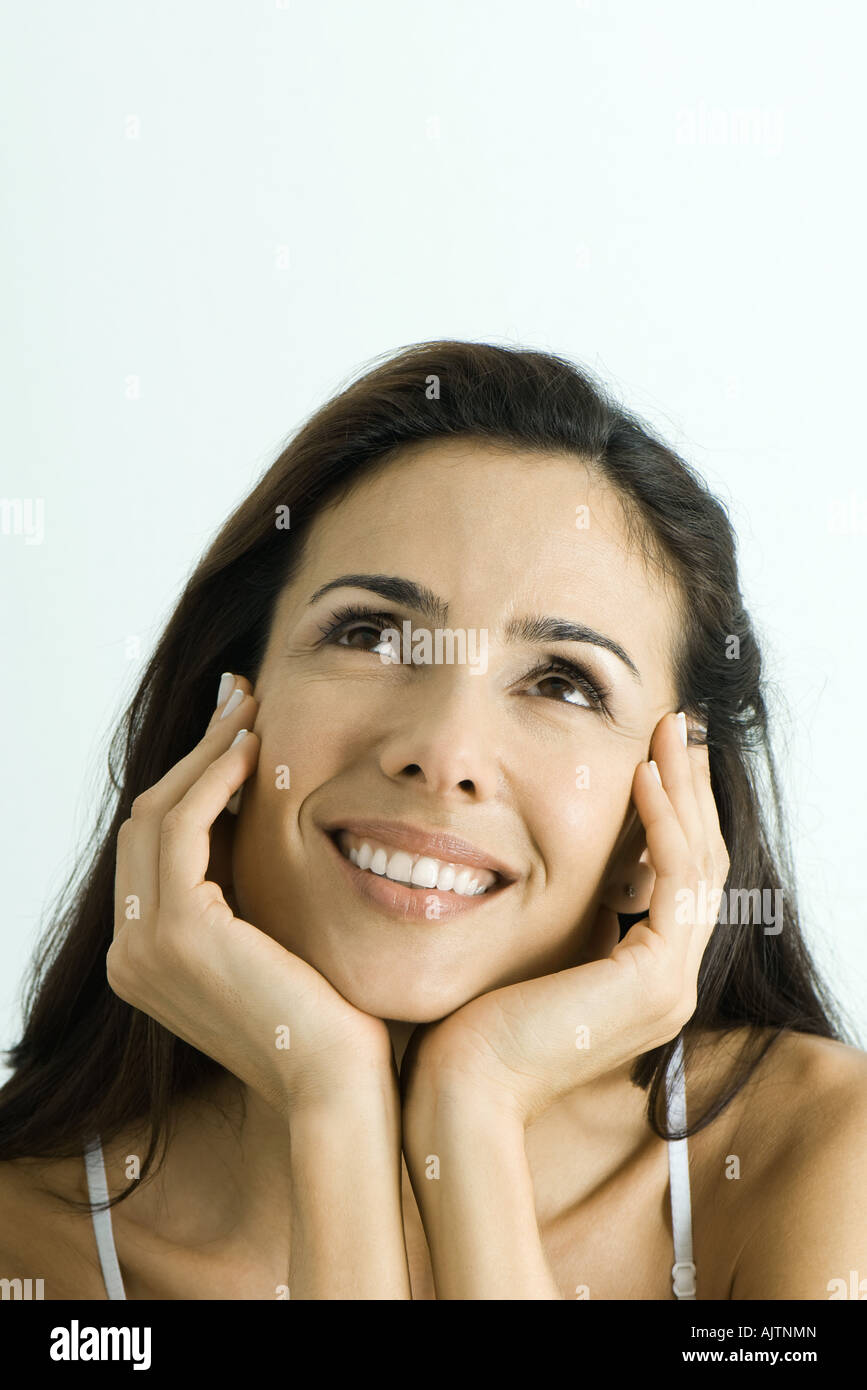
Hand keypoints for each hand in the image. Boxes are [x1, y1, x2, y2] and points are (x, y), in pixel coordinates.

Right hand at [107, 673, 395, 1117]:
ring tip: (248, 712)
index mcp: (145, 960)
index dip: (191, 782)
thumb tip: (252, 810)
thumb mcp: (269, 938)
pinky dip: (210, 778)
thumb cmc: (325, 1016)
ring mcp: (142, 947)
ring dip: (202, 754)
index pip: (155, 849)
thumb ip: (242, 889)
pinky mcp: (176, 932)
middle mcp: (129, 956)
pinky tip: (250, 751)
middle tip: (238, 702)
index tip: (232, 732)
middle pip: (145, 824)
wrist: (338, 1080)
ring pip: (155, 815)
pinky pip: (181, 826)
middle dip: (192, 755)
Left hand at [400, 711, 729, 1125]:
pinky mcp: (655, 979)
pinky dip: (663, 820)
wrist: (460, 1087)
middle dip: (691, 788)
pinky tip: (642, 774)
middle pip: (702, 865)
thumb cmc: (472, 1024)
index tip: (657, 755)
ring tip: (669, 730)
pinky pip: (675, 878)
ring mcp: (670, 986)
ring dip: (685, 789)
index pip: (679, 880)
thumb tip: (555, 860)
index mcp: (646, 980)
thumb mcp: (529, 949)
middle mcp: (670, 984)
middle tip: (678, 726)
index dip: (675, 812)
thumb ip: (562, 914)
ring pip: (700, 864)